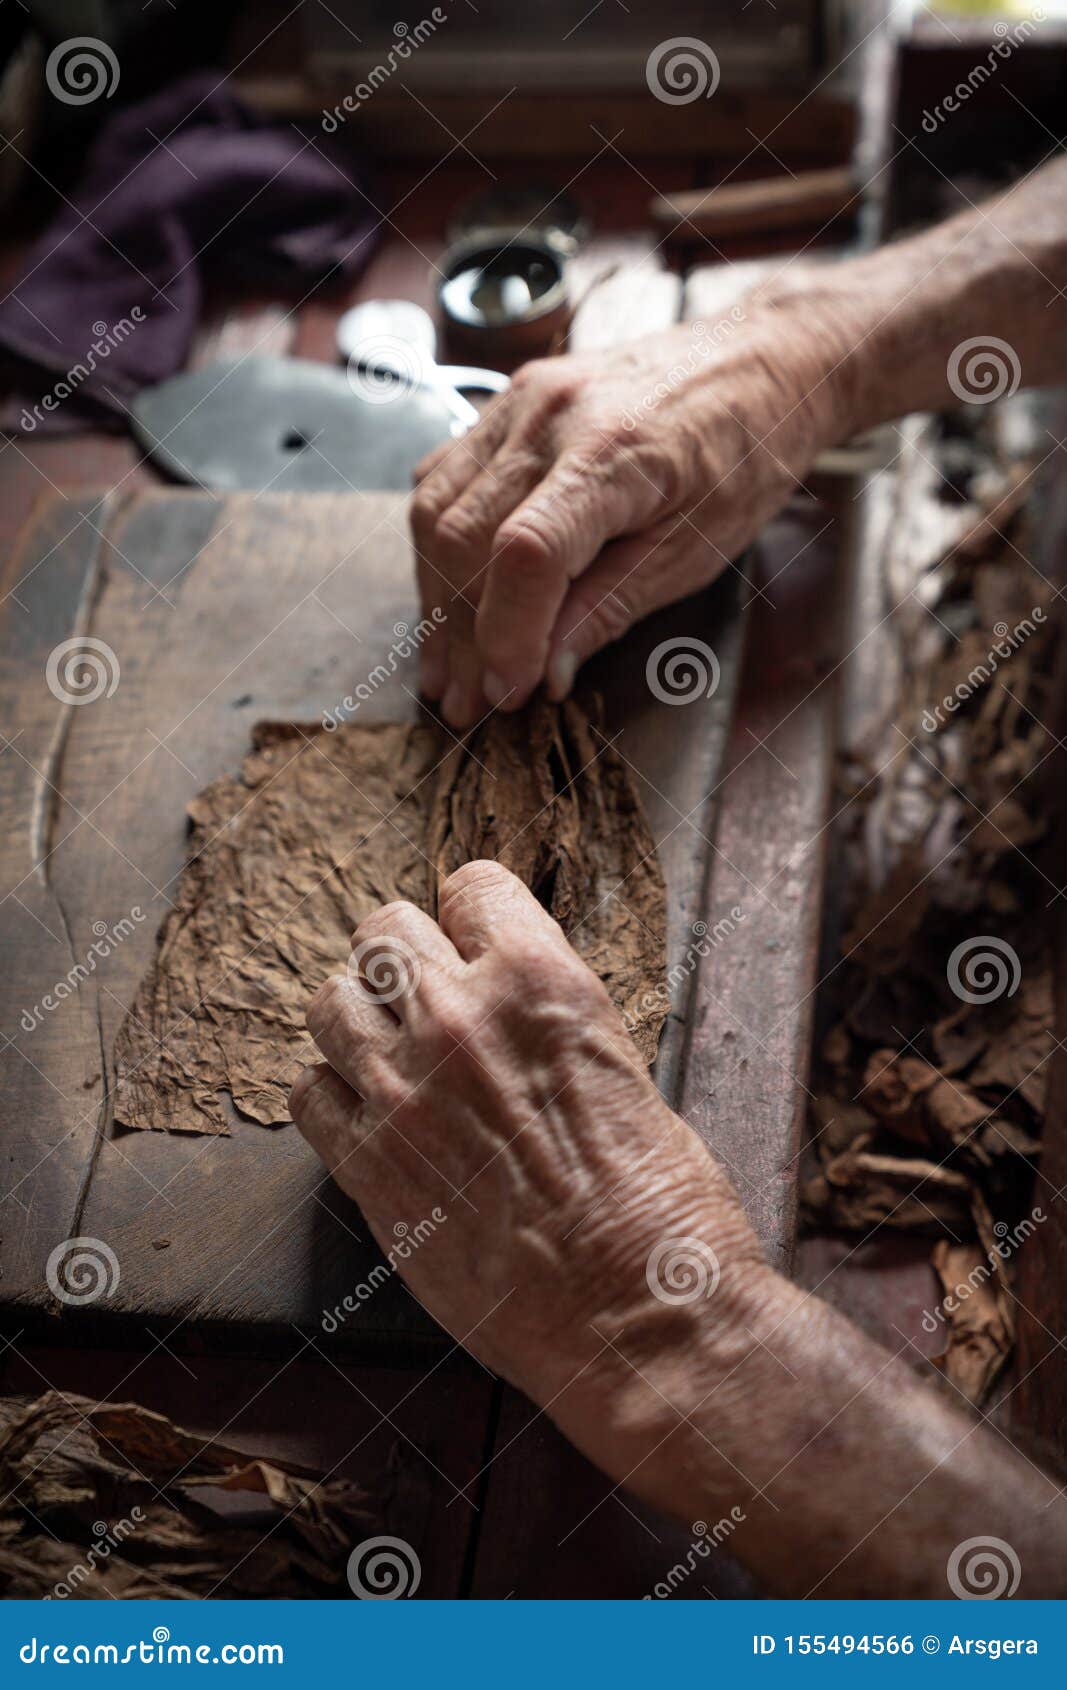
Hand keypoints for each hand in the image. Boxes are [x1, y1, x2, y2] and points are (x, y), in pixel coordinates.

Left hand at [289, 860, 765, 1409]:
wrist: (638, 1317)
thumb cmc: (661, 1204)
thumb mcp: (623, 1066)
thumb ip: (548, 1019)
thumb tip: (506, 1001)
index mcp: (541, 981)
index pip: (471, 885)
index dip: (473, 918)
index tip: (473, 945)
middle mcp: (459, 1019)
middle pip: (384, 930)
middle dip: (406, 962)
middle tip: (428, 1004)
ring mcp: (402, 1091)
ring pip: (331, 1000)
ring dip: (360, 1021)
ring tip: (392, 1058)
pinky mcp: (366, 1166)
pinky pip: (308, 1092)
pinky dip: (333, 1098)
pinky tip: (371, 1119)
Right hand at [410, 297, 850, 726]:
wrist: (760, 359)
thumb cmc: (745, 454)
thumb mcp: (696, 550)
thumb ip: (611, 608)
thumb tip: (545, 674)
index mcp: (615, 453)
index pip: (526, 552)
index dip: (505, 634)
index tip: (507, 694)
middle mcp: (551, 416)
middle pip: (465, 537)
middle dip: (460, 635)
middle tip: (468, 703)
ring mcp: (520, 402)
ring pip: (436, 510)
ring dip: (435, 598)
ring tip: (446, 667)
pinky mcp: (507, 401)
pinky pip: (443, 477)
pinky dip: (436, 545)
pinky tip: (448, 593)